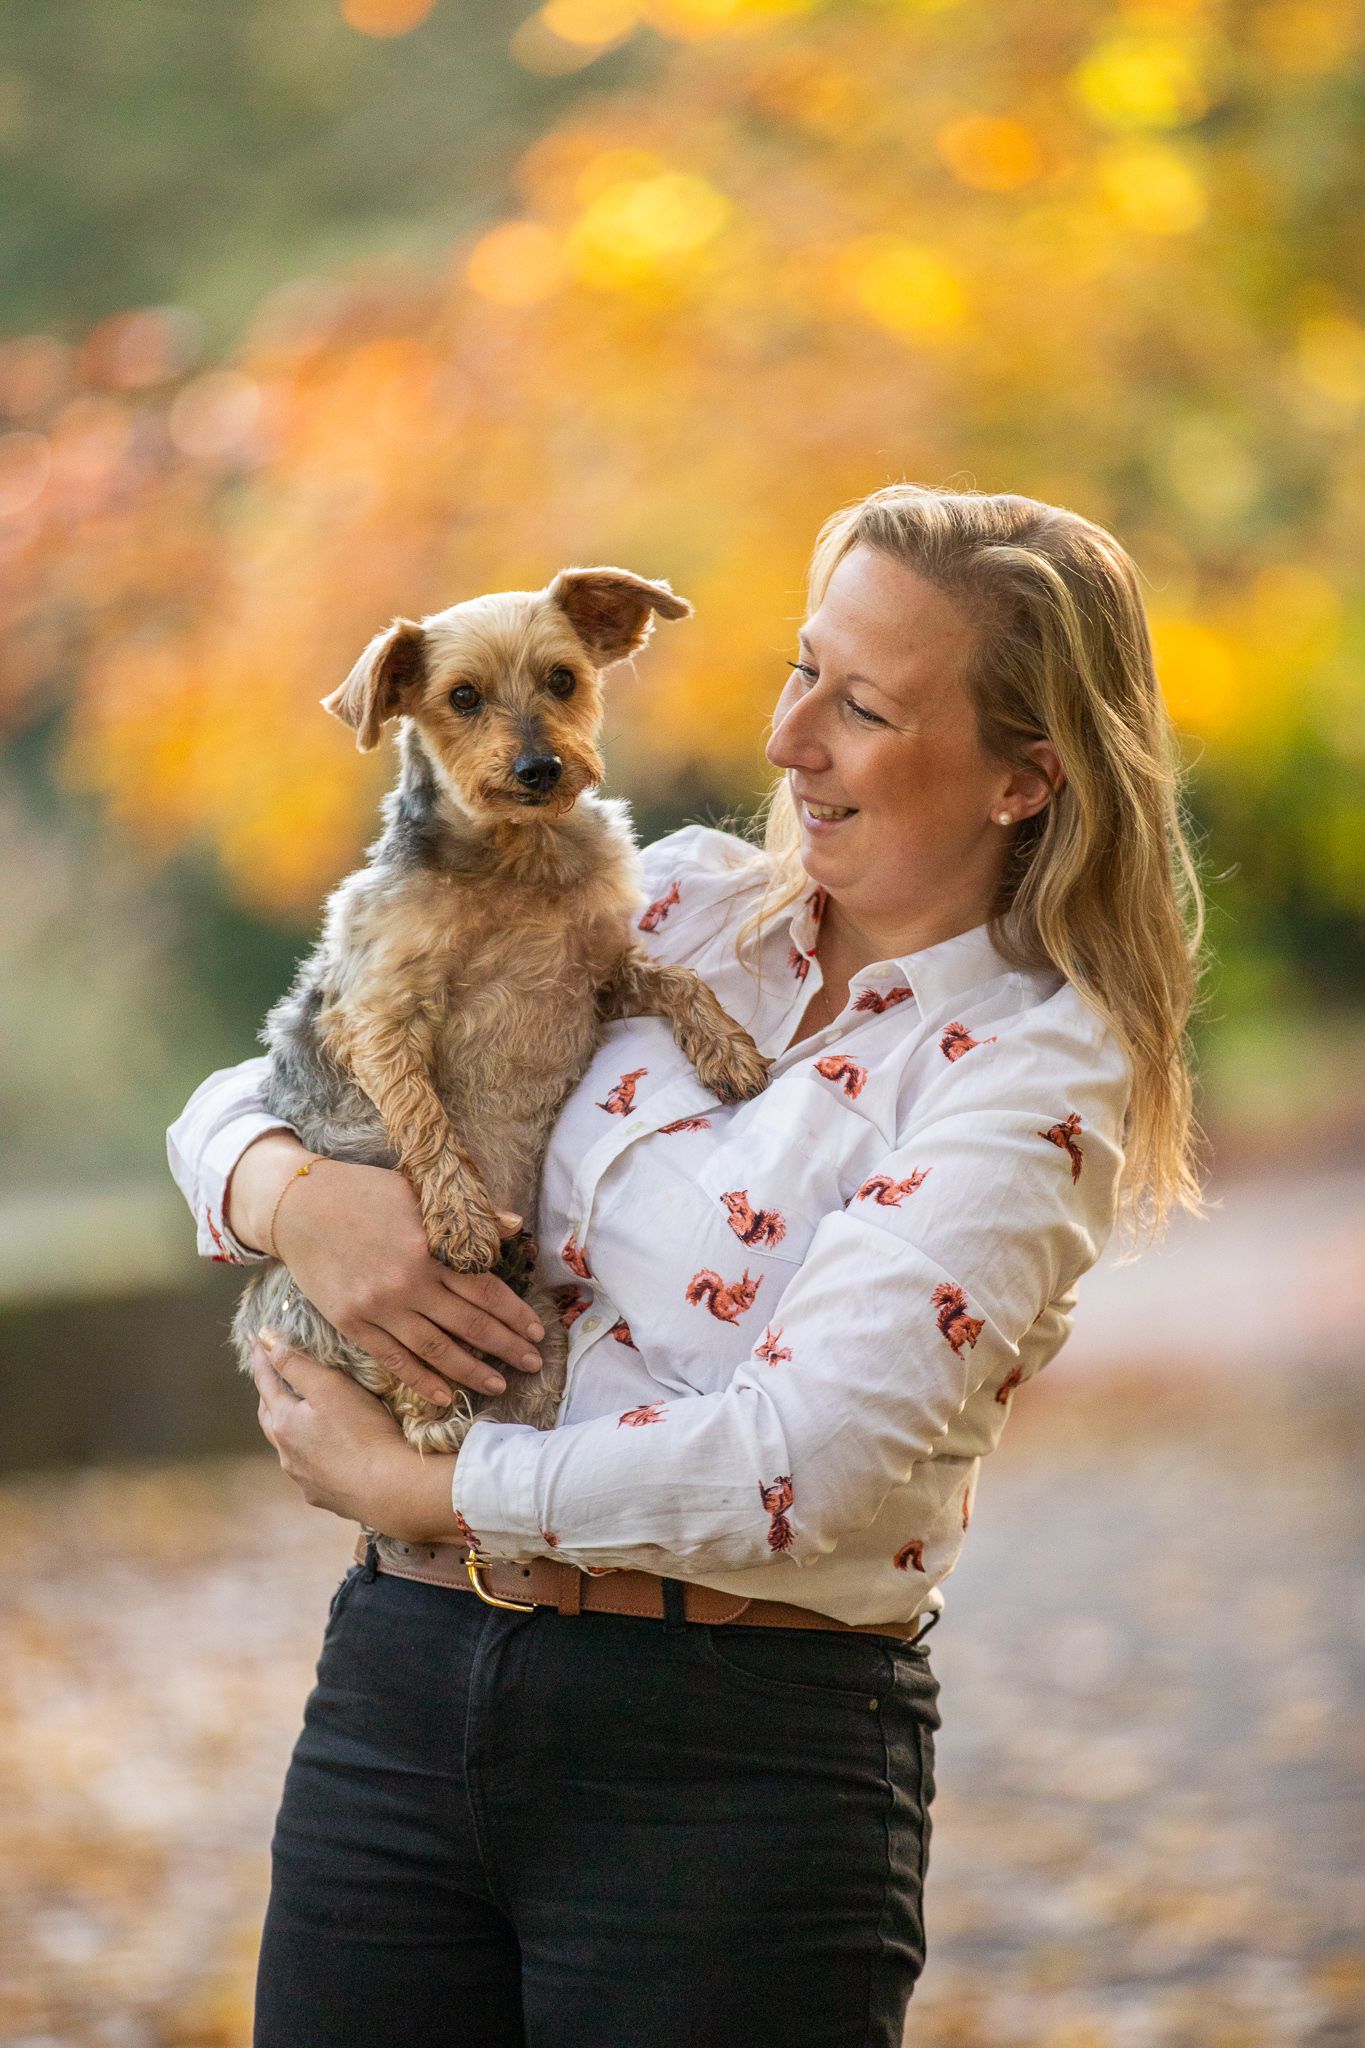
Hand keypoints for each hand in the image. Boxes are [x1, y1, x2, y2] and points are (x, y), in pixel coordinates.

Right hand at [242, 1139, 547, 1411]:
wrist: (298, 1206)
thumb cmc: (364, 1193)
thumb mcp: (419, 1193)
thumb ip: (468, 1215)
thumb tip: (516, 1226)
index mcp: (430, 1248)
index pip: (486, 1290)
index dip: (515, 1314)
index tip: (537, 1331)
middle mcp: (408, 1283)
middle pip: (469, 1324)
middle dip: (506, 1347)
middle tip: (532, 1364)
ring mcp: (379, 1308)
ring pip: (436, 1350)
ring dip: (471, 1372)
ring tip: (498, 1385)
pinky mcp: (352, 1324)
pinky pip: (394, 1360)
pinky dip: (422, 1382)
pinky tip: (446, 1396)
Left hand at [250, 1335, 458, 1542]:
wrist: (391, 1490)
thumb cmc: (364, 1433)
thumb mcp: (330, 1387)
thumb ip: (297, 1363)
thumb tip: (265, 1341)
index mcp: (285, 1423)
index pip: (266, 1384)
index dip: (262, 1360)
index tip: (256, 1340)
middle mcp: (287, 1454)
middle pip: (270, 1417)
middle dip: (271, 1395)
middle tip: (273, 1377)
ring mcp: (304, 1479)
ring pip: (289, 1447)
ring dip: (290, 1428)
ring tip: (299, 1415)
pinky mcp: (324, 1496)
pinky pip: (310, 1470)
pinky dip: (312, 1454)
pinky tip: (326, 1453)